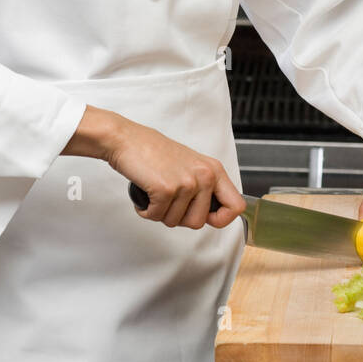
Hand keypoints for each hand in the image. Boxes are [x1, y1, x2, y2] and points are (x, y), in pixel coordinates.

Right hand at [64, 105, 245, 230]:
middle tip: (168, 201)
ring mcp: (186, 183)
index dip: (221, 219)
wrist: (127, 139)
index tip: (205, 217)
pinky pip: (156, 217)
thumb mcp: (190, 165)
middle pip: (198, 222)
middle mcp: (204, 176)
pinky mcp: (166, 189)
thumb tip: (213, 215)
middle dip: (179, 218)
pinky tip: (145, 194)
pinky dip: (146, 211)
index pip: (235, 206)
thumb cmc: (153, 152)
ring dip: (160, 213)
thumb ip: (204, 187)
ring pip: (175, 222)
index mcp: (213, 170)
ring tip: (155, 192)